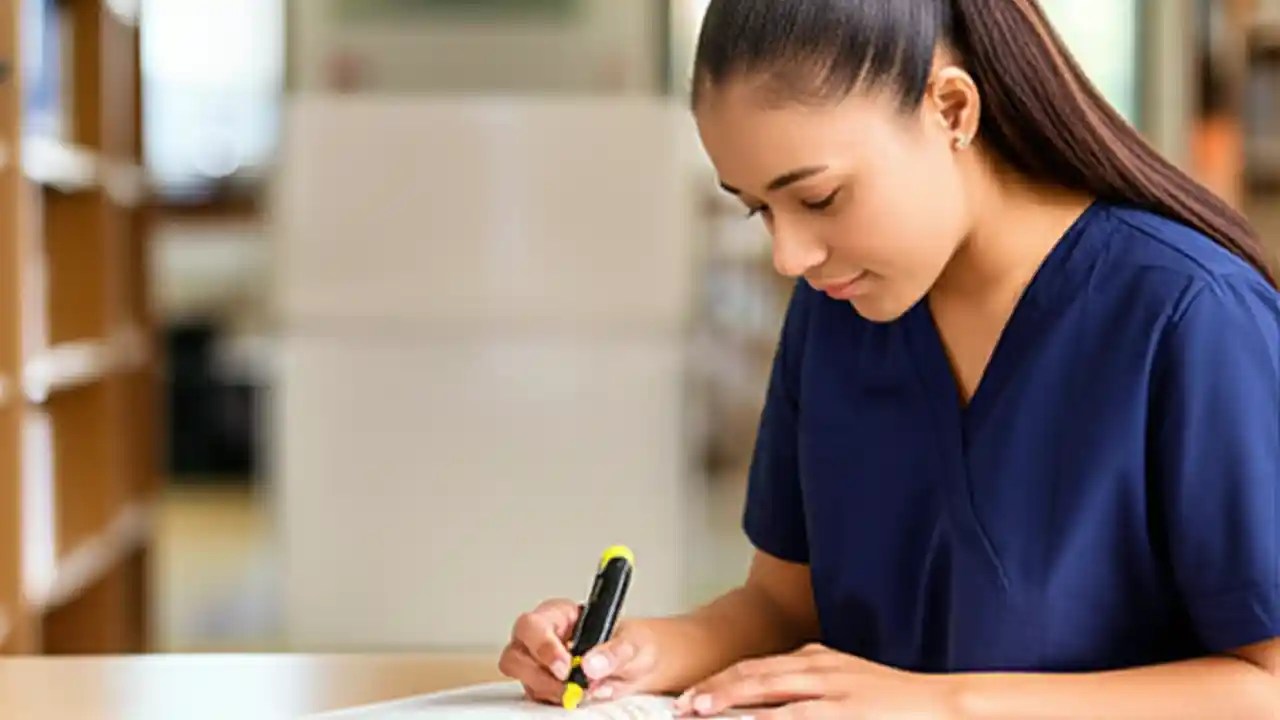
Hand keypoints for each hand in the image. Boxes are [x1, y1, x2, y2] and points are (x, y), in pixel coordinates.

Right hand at [497, 598, 661, 704]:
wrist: (642, 664)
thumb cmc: (632, 642)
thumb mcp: (631, 643)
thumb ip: (613, 652)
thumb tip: (591, 664)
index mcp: (558, 615)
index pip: (533, 626)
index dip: (543, 647)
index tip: (565, 666)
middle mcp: (543, 638)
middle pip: (516, 655)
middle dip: (539, 675)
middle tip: (569, 686)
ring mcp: (540, 664)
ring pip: (523, 679)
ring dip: (548, 691)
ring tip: (580, 692)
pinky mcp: (546, 686)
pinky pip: (537, 697)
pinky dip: (554, 700)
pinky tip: (577, 697)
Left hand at [673, 643, 957, 718]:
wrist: (939, 704)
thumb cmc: (891, 700)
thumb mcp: (845, 679)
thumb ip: (810, 679)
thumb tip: (775, 693)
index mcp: (816, 660)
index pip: (757, 667)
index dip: (722, 681)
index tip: (695, 695)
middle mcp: (818, 669)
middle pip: (754, 674)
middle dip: (714, 688)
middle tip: (684, 704)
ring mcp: (830, 691)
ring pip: (767, 691)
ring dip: (729, 701)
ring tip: (699, 711)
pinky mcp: (843, 712)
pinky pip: (795, 716)